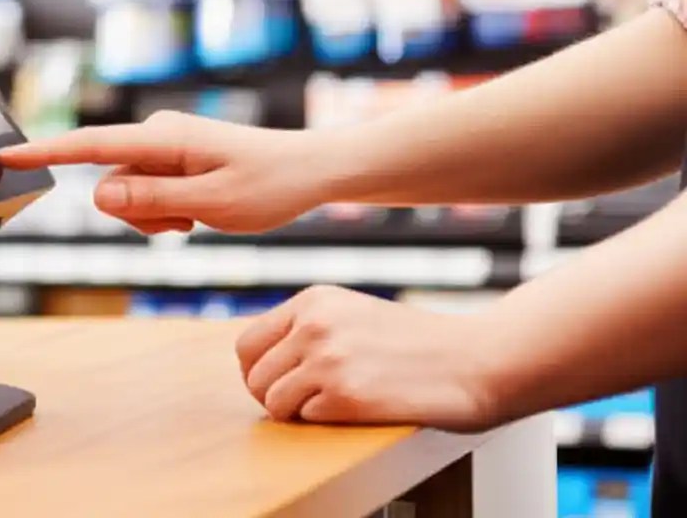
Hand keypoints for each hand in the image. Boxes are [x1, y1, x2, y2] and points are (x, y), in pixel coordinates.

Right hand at [0, 111, 335, 235]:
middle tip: (190, 220)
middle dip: (140, 214)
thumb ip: (151, 199)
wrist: (310, 171)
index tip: (6, 156)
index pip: (90, 146)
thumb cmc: (271, 185)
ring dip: (157, 216)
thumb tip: (97, 192)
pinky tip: (200, 211)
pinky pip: (145, 194)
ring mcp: (163, 147)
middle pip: (110, 185)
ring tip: (200, 214)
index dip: (45, 154)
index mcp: (163, 138)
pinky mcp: (171, 159)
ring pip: (127, 195)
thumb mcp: (212, 203)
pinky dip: (166, 212)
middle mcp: (156, 135)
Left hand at [235, 286, 501, 431]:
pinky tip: (356, 408)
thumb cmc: (418, 344)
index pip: (246, 343)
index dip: (256, 371)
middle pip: (254, 376)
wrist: (475, 361)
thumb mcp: (354, 313)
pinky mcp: (344, 394)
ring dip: (297, 412)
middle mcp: (314, 324)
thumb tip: (260, 360)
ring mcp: (327, 358)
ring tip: (333, 404)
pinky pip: (303, 419)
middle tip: (304, 403)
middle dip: (273, 397)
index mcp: (313, 300)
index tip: (276, 383)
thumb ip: (309, 327)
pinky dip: (323, 421)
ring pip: (272, 402)